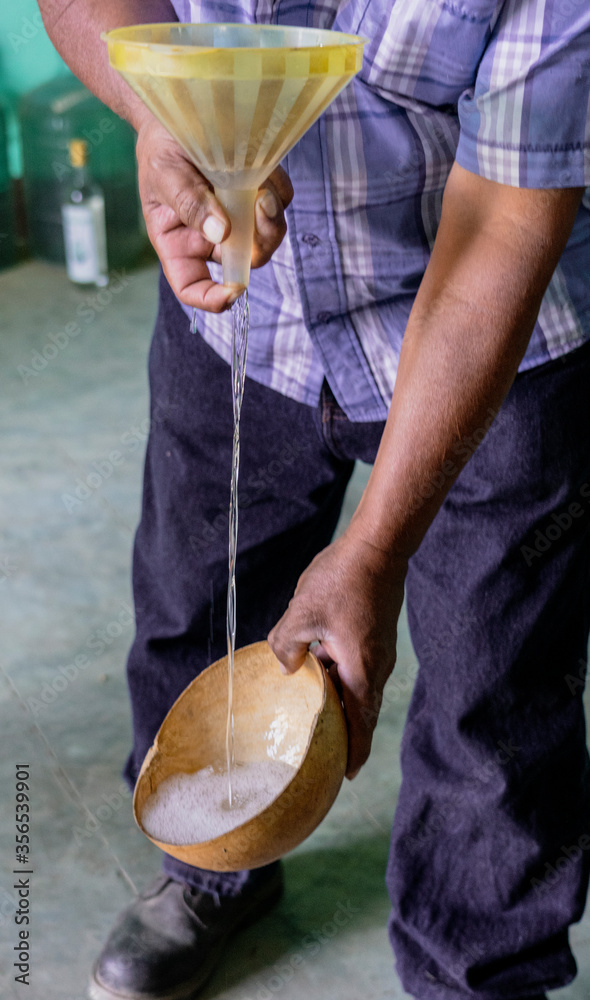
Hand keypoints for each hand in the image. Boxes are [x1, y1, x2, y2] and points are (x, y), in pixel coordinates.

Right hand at [136, 117, 292, 312]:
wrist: (176, 110)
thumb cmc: (159, 147)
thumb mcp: (165, 174)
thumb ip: (190, 203)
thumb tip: (220, 233)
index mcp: (179, 244)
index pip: (193, 287)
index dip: (212, 299)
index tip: (233, 291)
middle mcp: (210, 238)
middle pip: (245, 262)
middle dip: (260, 243)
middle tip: (263, 208)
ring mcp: (237, 217)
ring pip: (267, 235)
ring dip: (272, 216)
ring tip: (262, 186)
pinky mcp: (257, 195)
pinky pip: (279, 203)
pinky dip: (277, 189)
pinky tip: (261, 168)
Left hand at [267, 524, 405, 778]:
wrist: (378, 545)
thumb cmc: (343, 578)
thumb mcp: (302, 613)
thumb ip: (287, 646)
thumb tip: (286, 668)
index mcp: (361, 670)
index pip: (360, 725)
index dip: (353, 754)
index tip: (345, 776)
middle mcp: (376, 667)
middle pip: (360, 712)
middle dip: (342, 733)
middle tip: (320, 752)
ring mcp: (378, 651)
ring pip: (357, 687)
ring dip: (337, 700)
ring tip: (310, 711)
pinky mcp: (374, 635)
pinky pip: (357, 667)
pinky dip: (339, 677)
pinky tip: (316, 666)